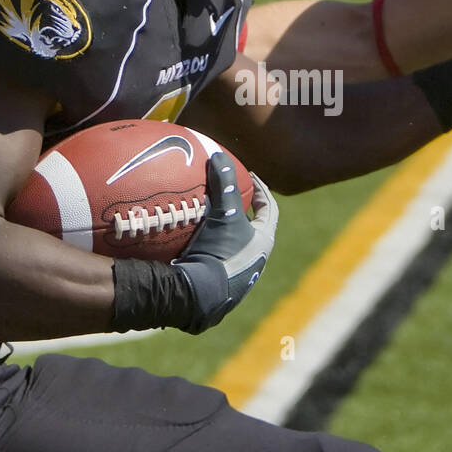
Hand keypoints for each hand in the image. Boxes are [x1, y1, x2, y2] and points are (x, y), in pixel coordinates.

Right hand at [173, 153, 277, 334]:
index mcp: (263, 243)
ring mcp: (237, 278)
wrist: (198, 296)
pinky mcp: (217, 290)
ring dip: (221, 233)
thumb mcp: (223, 215)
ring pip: (232, 249)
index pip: (269, 210)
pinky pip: (212, 263)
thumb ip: (224, 184)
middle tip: (226, 198)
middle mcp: (255, 262)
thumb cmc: (217, 252)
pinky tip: (182, 244)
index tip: (250, 177)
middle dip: (240, 213)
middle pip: (252, 231)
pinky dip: (203, 250)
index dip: (261, 191)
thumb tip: (220, 155)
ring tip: (202, 219)